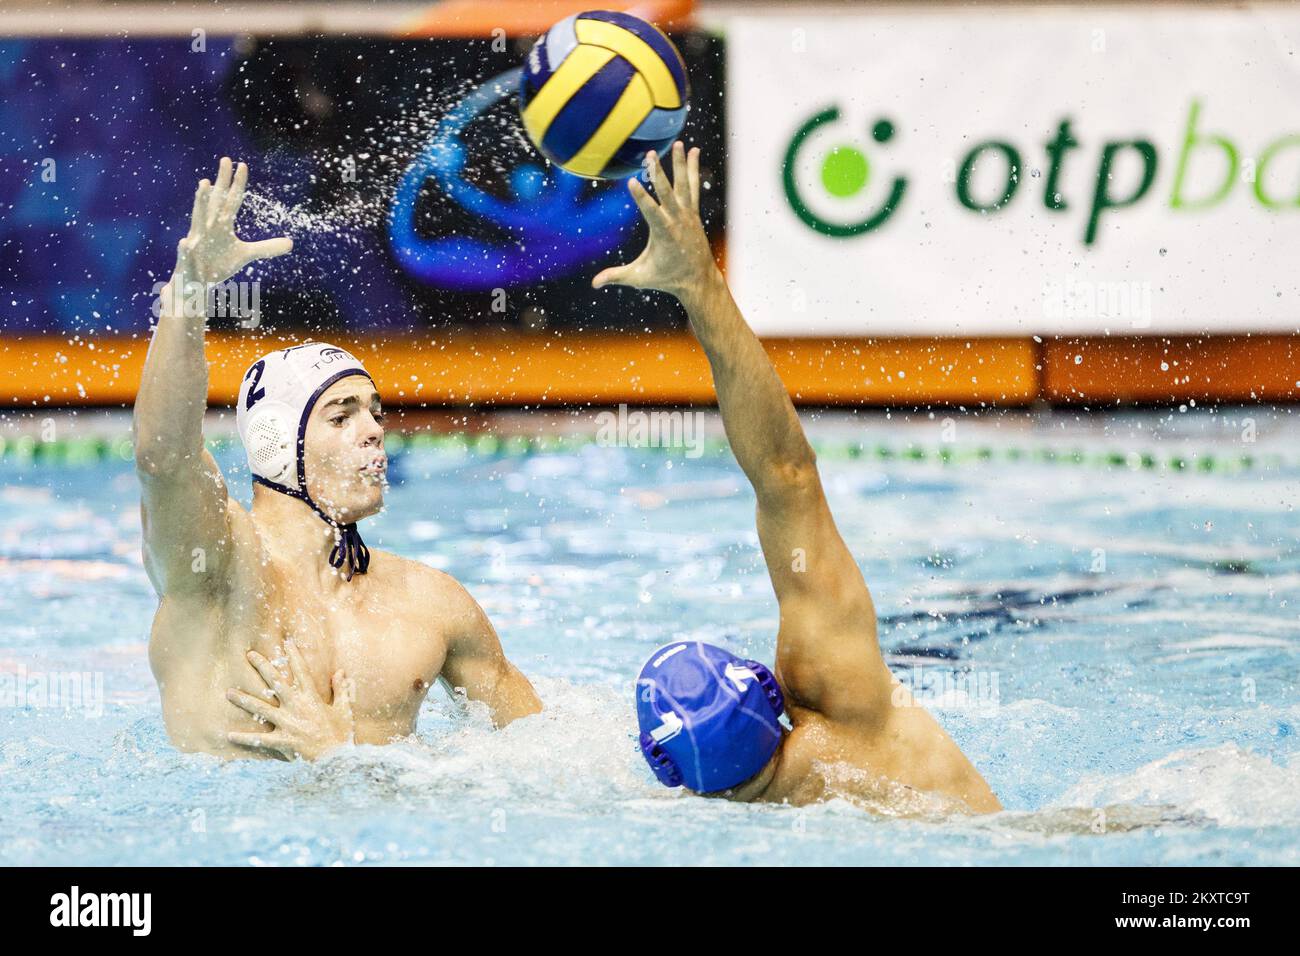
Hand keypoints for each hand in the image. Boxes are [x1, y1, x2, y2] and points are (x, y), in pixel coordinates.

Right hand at [175, 157, 291, 285]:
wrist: (195, 283)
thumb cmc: (217, 265)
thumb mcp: (245, 255)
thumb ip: (265, 247)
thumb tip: (291, 243)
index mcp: (221, 225)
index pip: (231, 202)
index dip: (237, 185)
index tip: (242, 165)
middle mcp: (207, 228)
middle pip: (215, 202)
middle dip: (221, 182)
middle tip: (226, 159)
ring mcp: (196, 243)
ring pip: (198, 220)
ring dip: (201, 202)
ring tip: (204, 183)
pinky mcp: (187, 261)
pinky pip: (186, 255)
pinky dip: (185, 249)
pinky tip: (185, 242)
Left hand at [226, 640, 354, 760]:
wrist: (336, 759)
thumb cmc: (341, 735)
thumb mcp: (344, 710)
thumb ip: (341, 690)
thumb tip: (340, 672)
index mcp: (312, 698)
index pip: (302, 672)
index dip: (294, 656)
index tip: (286, 642)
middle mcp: (296, 707)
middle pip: (276, 683)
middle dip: (262, 667)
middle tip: (250, 655)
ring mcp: (287, 724)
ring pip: (261, 708)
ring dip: (244, 700)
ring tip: (228, 692)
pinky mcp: (281, 741)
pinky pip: (259, 739)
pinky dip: (244, 737)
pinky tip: (229, 734)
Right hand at [592, 141, 714, 299]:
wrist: (697, 280)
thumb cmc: (667, 278)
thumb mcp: (640, 278)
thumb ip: (617, 276)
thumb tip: (593, 284)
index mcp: (664, 234)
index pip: (650, 212)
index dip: (641, 197)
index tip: (631, 181)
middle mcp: (677, 220)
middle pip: (667, 192)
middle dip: (658, 173)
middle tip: (650, 154)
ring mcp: (688, 214)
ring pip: (684, 184)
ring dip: (680, 163)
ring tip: (679, 143)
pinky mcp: (693, 211)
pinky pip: (693, 185)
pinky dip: (692, 168)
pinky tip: (693, 150)